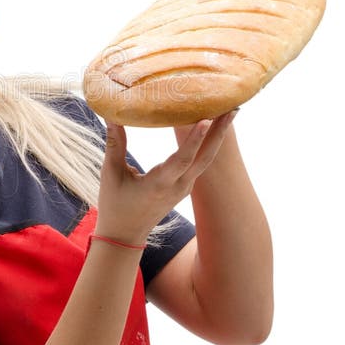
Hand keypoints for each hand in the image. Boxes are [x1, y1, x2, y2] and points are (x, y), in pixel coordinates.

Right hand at [96, 110, 237, 245]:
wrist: (125, 235)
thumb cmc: (115, 205)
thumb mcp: (111, 174)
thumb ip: (114, 144)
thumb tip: (111, 114)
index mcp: (159, 184)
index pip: (182, 160)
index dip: (195, 139)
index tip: (207, 120)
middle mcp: (177, 187)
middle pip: (205, 158)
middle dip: (220, 133)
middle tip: (233, 108)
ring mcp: (184, 188)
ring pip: (207, 160)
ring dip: (219, 137)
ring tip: (230, 113)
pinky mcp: (184, 187)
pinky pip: (201, 163)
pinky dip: (208, 145)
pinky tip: (212, 129)